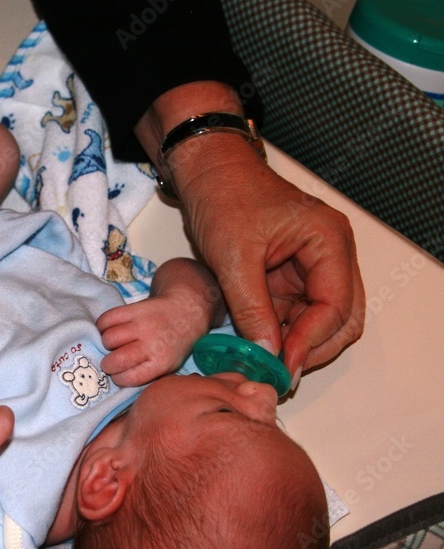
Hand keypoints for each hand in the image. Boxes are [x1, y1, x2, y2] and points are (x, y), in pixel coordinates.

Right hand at [98, 293, 202, 386]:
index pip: (127, 378)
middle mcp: (150, 344)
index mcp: (160, 363)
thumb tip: (119, 379)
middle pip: (115, 360)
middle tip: (113, 360)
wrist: (186, 311)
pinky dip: (103, 326)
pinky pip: (106, 320)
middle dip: (109, 364)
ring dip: (107, 343)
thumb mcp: (169, 366)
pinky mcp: (132, 309)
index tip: (120, 374)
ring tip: (114, 343)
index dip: (119, 378)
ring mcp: (141, 325)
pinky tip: (110, 329)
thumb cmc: (175, 344)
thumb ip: (147, 374)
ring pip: (108, 339)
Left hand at [173, 137, 364, 382]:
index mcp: (329, 241)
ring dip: (295, 343)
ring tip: (266, 364)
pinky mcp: (291, 276)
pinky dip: (280, 332)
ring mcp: (312, 267)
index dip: (310, 341)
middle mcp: (331, 255)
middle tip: (280, 374)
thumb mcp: (233, 257)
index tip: (283, 366)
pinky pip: (295, 313)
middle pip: (341, 318)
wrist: (207, 174)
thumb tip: (268, 353)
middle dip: (312, 348)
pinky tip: (258, 347)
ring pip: (319, 320)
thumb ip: (251, 307)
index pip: (336, 305)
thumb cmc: (224, 197)